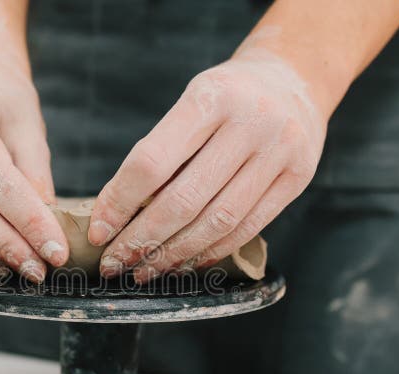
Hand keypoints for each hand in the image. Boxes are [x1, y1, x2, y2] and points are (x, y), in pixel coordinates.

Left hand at [88, 49, 326, 281]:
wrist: (294, 77)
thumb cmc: (227, 96)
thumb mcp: (190, 103)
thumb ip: (160, 152)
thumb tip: (116, 216)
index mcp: (210, 97)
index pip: (152, 162)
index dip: (120, 202)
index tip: (99, 232)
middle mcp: (250, 122)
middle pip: (185, 200)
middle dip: (143, 240)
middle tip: (117, 263)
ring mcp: (280, 151)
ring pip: (218, 221)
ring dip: (176, 254)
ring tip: (148, 269)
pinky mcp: (299, 177)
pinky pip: (249, 227)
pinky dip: (213, 250)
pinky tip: (187, 262)